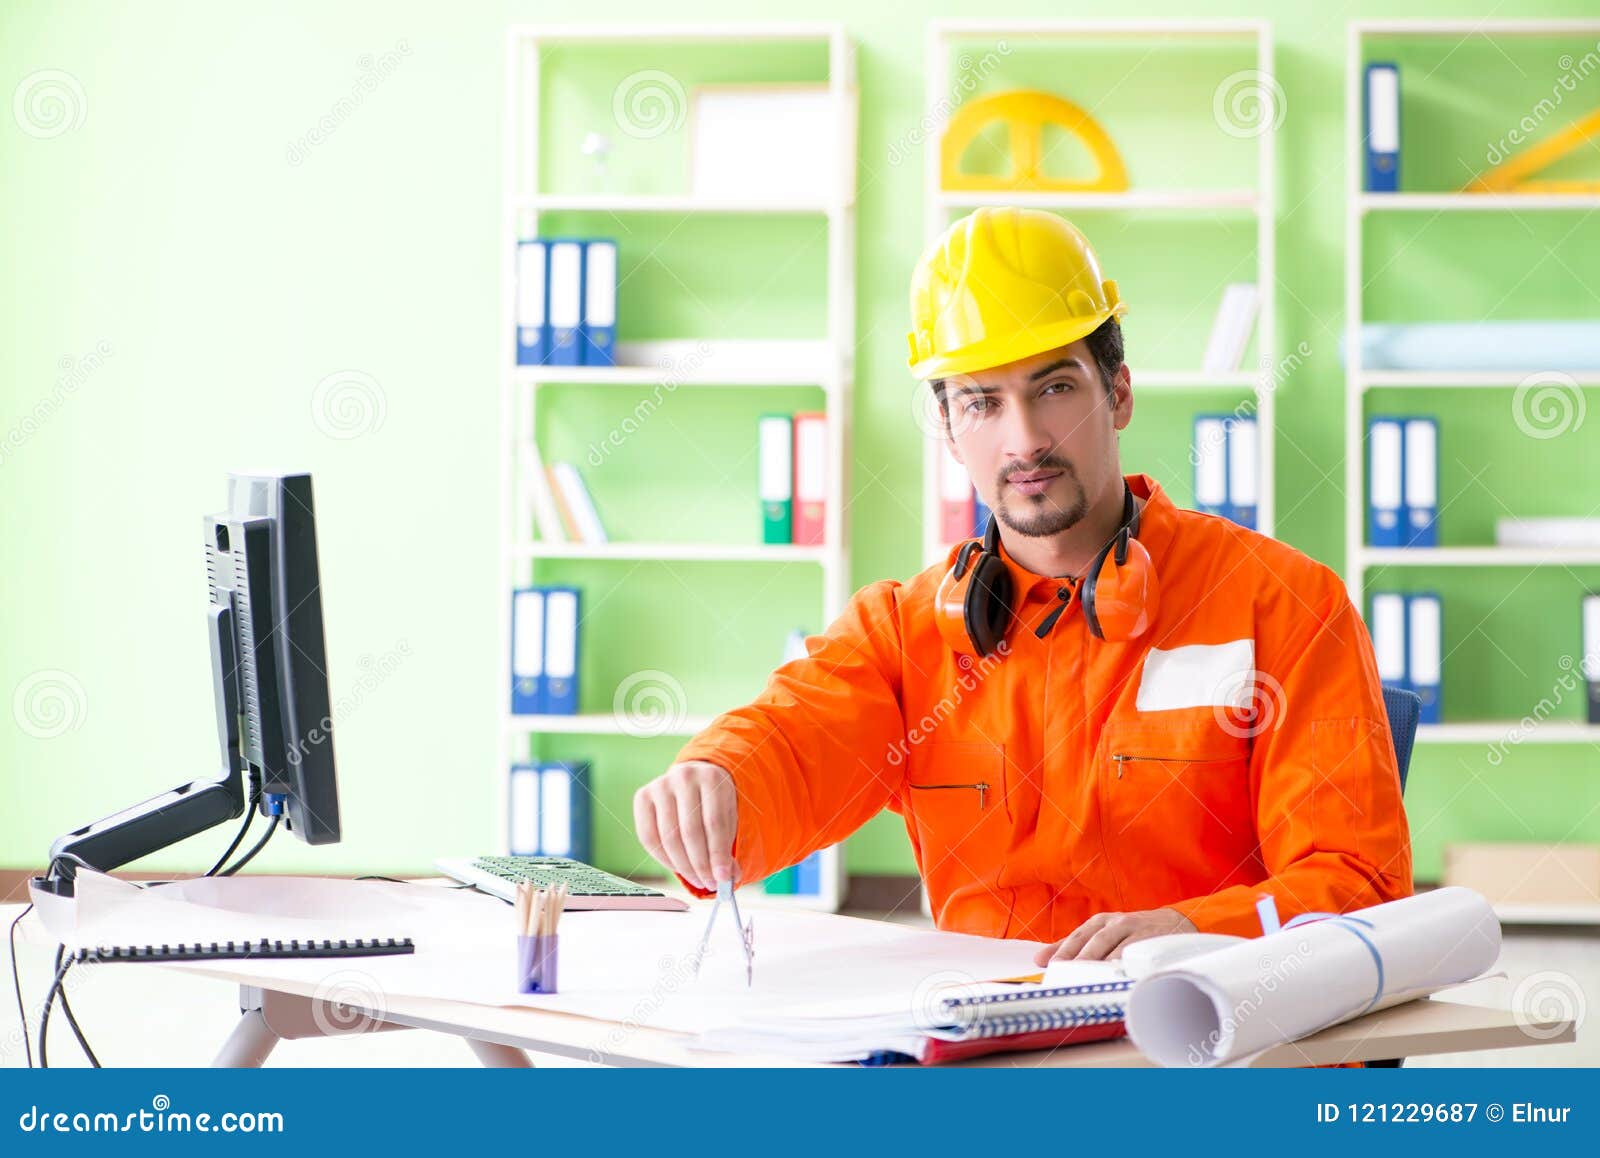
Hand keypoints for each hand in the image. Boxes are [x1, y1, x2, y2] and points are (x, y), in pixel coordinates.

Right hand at [633, 761, 737, 892]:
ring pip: (669, 836)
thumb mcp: (728, 817)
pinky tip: (677, 867)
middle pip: (690, 831)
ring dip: (684, 866)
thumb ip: (728, 846)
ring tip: (697, 879)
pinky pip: (649, 836)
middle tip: (710, 883)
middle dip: (701, 864)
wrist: (693, 779)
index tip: (723, 878)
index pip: (715, 822)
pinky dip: (663, 859)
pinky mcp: (642, 796)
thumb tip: (727, 877)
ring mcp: (660, 785)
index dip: (718, 854)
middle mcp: (684, 777)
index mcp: (712, 777)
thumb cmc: (712, 803)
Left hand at [1031, 908, 1196, 964]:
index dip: (1065, 950)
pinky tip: (1121, 977)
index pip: (1079, 935)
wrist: (1176, 923)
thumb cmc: (1131, 932)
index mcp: (1102, 922)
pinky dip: (1130, 966)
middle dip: (1082, 959)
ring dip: (1105, 963)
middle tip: (1069, 976)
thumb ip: (1073, 945)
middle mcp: (1119, 923)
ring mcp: (1139, 931)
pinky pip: (1142, 955)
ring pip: (1119, 947)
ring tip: (1092, 980)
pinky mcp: (1157, 942)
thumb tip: (1040, 959)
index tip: (1051, 966)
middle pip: (1097, 940)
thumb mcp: (1103, 933)